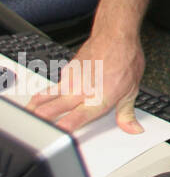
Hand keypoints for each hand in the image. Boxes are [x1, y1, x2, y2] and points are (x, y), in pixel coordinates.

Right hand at [27, 30, 144, 133]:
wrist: (116, 35)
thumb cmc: (125, 59)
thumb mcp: (132, 90)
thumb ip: (127, 114)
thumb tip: (133, 129)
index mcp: (96, 100)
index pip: (72, 121)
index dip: (62, 133)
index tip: (57, 141)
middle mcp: (80, 91)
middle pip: (49, 110)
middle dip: (40, 122)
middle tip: (35, 130)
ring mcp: (70, 80)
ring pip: (44, 96)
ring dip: (35, 107)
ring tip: (30, 116)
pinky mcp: (66, 70)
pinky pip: (54, 85)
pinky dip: (50, 93)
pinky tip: (52, 96)